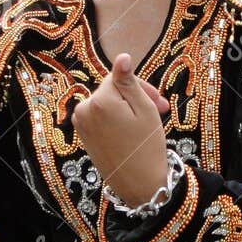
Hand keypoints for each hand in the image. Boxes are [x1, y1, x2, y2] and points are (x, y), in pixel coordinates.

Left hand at [72, 53, 172, 206]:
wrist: (139, 184)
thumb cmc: (146, 146)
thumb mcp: (144, 109)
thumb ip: (128, 81)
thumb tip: (121, 57)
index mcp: (99, 100)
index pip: (117, 77)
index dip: (140, 86)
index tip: (159, 101)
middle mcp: (83, 109)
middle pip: (111, 91)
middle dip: (135, 98)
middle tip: (161, 111)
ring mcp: (81, 124)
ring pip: (107, 104)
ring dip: (127, 109)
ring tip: (147, 124)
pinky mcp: (83, 136)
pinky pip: (101, 118)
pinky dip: (116, 121)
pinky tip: (133, 133)